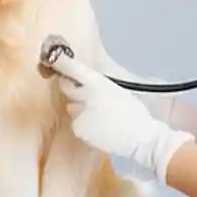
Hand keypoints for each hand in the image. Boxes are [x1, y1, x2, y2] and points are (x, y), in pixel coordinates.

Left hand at [45, 52, 193, 184]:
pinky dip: (83, 126)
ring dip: (79, 110)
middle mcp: (87, 96)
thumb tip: (84, 84)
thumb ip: (99, 86)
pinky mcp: (78, 128)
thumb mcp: (118, 90)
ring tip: (99, 118)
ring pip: (72, 107)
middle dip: (70, 88)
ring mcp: (81, 113)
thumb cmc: (134, 114)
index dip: (63, 62)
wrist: (141, 138)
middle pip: (66, 87)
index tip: (55, 58)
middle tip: (81, 93)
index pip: (75, 69)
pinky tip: (98, 130)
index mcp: (100, 83)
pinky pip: (76, 123)